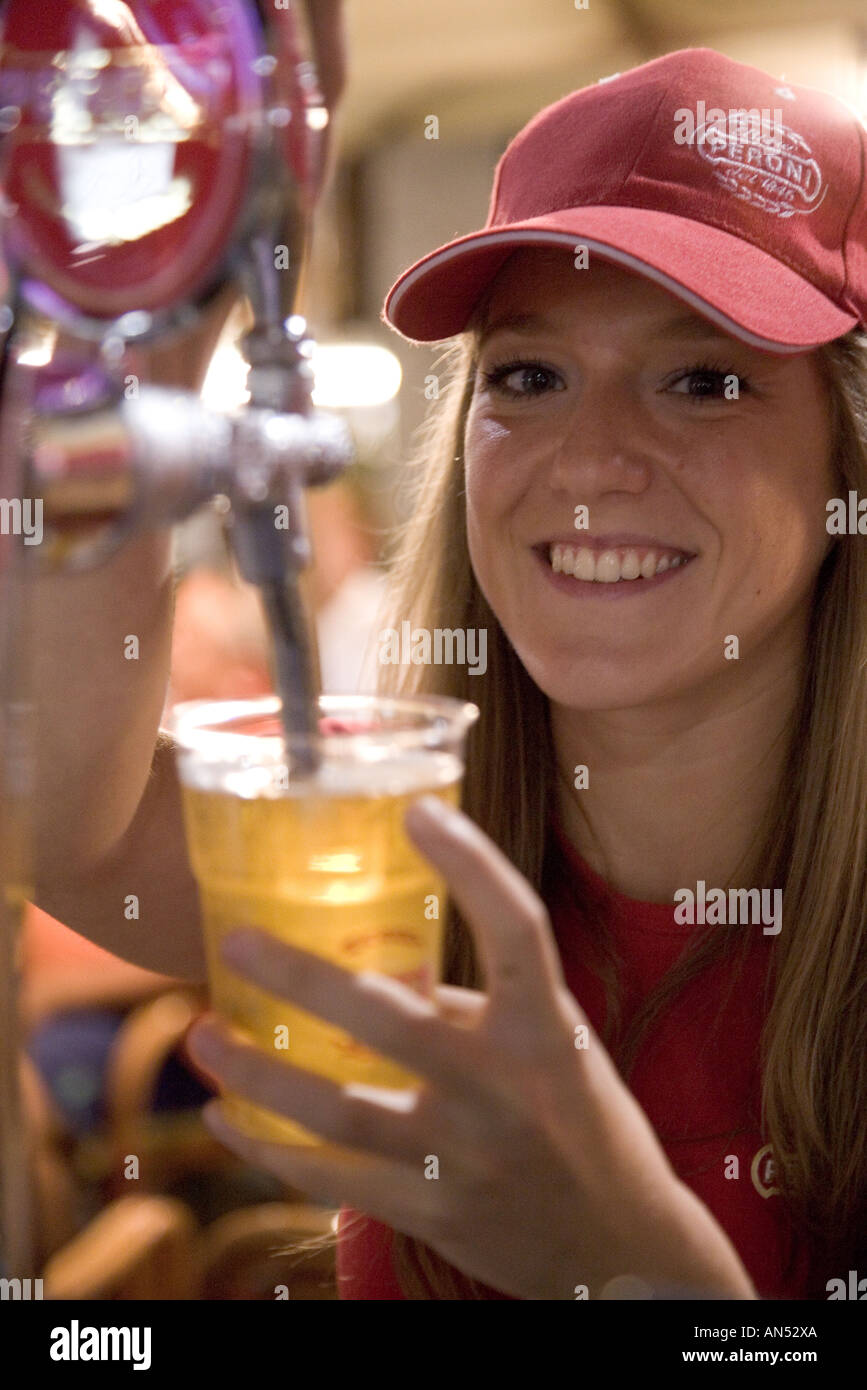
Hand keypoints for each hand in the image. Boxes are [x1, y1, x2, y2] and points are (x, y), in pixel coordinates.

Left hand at [186, 796, 755, 1299]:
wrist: (619, 1244)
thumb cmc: (578, 1117)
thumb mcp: (554, 1045)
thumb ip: (474, 1002)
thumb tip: (378, 955)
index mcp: (546, 1029)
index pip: (516, 928)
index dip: (472, 865)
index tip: (418, 813)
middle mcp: (505, 1088)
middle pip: (387, 1020)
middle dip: (299, 978)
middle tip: (234, 941)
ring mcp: (466, 1157)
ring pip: (338, 1110)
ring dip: (257, 1073)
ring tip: (200, 1035)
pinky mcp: (435, 1212)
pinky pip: (333, 1178)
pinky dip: (269, 1148)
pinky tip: (224, 1118)